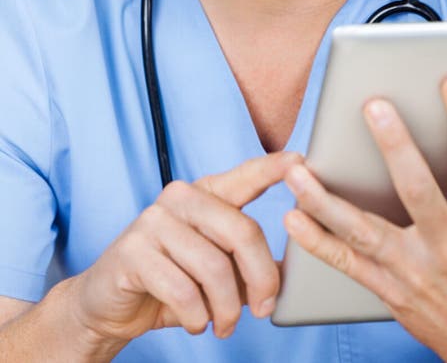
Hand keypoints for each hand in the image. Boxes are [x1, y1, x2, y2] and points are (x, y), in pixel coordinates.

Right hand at [70, 151, 300, 345]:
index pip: (245, 176)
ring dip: (226, 309)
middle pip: (241, 232)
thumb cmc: (171, 283)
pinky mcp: (133, 251)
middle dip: (260, 279)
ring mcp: (154, 220)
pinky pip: (183, 289)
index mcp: (206, 194)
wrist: (108, 306)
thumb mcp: (216, 270)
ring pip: (214, 267)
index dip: (272, 168)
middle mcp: (180, 197)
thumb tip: (289, 271)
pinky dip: (197, 316)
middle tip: (262, 310)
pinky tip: (196, 323)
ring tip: (223, 326)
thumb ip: (247, 262)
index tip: (300, 159)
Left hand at [283, 77, 446, 361]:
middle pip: (417, 191)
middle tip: (371, 107)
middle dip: (394, 148)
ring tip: (296, 168)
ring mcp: (414, 269)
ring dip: (327, 199)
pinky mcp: (389, 288)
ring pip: (365, 230)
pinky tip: (290, 216)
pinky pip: (347, 263)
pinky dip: (315, 243)